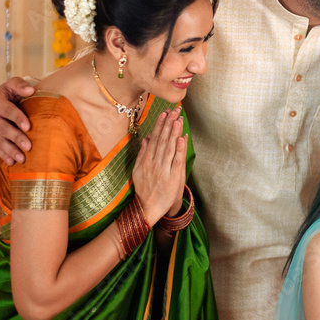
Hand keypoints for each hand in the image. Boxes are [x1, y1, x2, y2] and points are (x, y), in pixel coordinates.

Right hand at [0, 77, 35, 164]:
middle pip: (3, 128)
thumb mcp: (14, 85)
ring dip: (10, 150)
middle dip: (16, 138)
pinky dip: (3, 155)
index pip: (7, 110)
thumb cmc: (10, 94)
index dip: (17, 118)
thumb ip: (21, 86)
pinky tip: (12, 162)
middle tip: (29, 147)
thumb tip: (32, 90)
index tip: (28, 127)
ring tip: (22, 159)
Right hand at [131, 108, 187, 225]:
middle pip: (162, 140)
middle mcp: (154, 163)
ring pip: (169, 148)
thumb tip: (146, 138)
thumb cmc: (145, 190)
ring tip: (178, 119)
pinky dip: (179, 149)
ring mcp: (163, 170)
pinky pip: (176, 161)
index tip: (164, 113)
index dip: (160, 125)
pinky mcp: (173, 178)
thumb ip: (142, 154)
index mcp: (146, 161)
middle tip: (173, 110)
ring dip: (174, 132)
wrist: (148, 208)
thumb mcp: (138, 171)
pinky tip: (182, 138)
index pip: (154, 139)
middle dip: (168, 124)